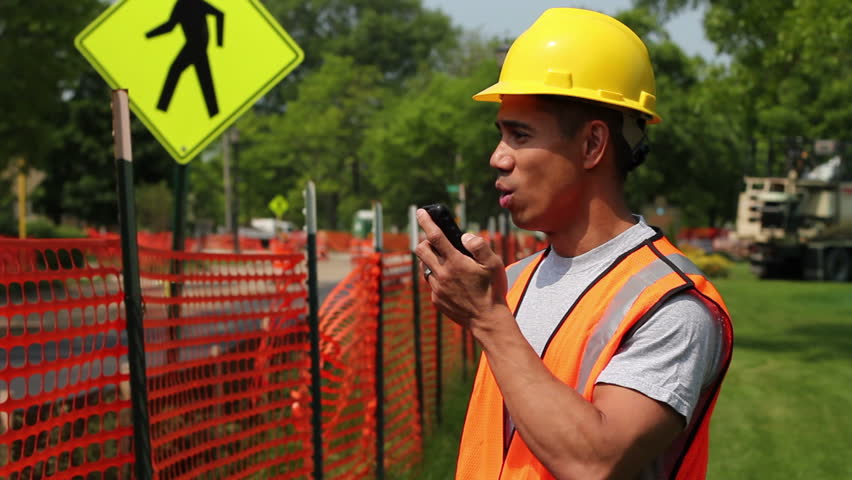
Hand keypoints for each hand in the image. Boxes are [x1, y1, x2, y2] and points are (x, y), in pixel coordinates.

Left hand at [414, 209, 509, 331]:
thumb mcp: (493, 264)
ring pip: (424, 266)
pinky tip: (451, 281)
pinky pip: (431, 283)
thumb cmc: (493, 290)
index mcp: (455, 262)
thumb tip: (464, 236)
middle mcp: (442, 274)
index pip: (435, 236)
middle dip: (425, 240)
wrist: (487, 321)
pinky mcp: (436, 299)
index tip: (420, 212)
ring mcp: (437, 288)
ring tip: (446, 261)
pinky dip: (437, 277)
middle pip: (421, 250)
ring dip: (431, 259)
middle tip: (435, 240)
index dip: (426, 221)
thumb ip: (479, 246)